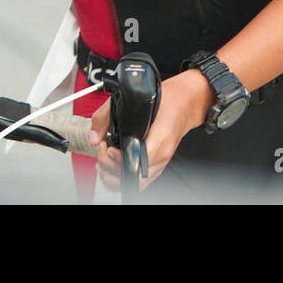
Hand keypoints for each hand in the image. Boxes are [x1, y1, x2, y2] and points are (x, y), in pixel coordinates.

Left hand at [87, 70, 211, 191]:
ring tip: (105, 159)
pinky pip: (141, 181)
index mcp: (159, 137)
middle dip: (111, 167)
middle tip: (102, 150)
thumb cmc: (167, 99)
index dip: (118, 159)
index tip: (107, 147)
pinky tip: (115, 166)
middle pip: (134, 178)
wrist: (187, 102)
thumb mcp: (134, 98)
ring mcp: (162, 162)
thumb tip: (95, 136)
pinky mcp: (159, 165)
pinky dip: (125, 177)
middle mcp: (162, 154)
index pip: (137, 162)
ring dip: (116, 176)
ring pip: (137, 184)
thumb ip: (108, 115)